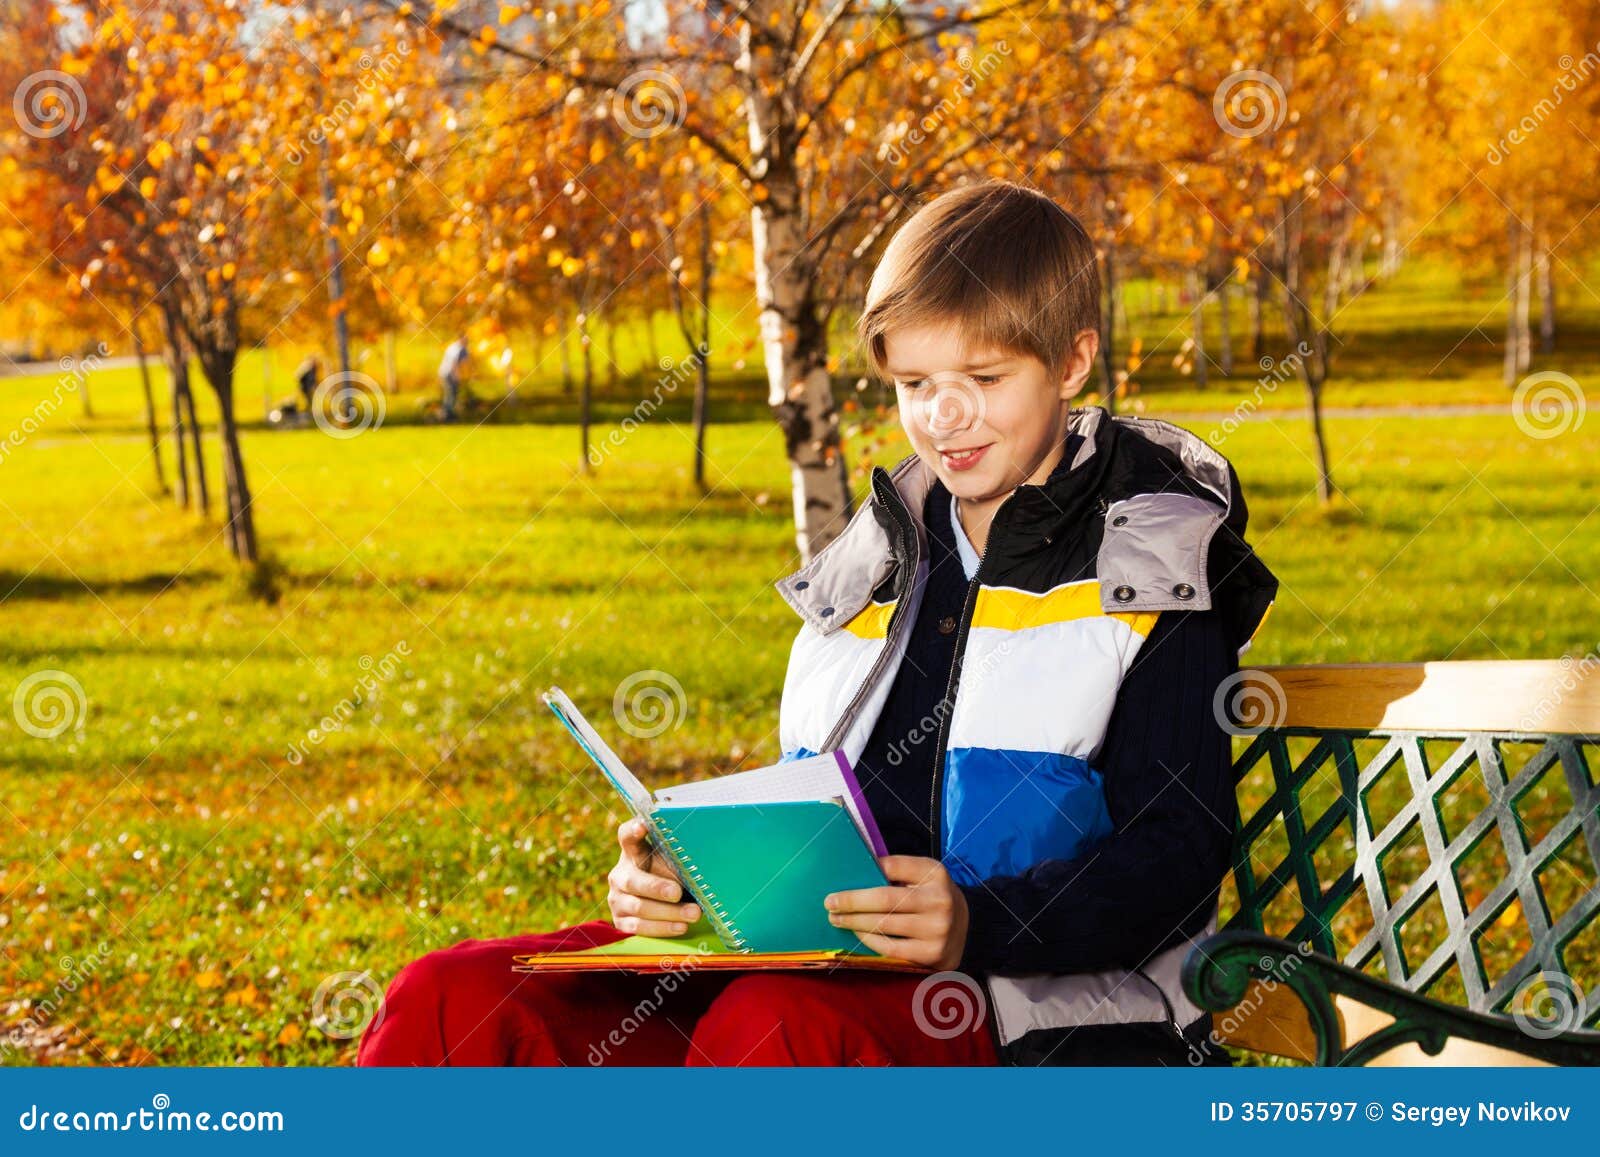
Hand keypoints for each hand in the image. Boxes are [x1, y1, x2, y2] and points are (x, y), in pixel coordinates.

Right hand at [606, 817, 700, 935]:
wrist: (661, 905)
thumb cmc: (672, 877)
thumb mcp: (674, 866)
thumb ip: (679, 864)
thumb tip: (698, 871)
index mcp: (632, 853)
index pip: (626, 836)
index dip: (633, 830)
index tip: (643, 826)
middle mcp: (620, 874)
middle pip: (632, 880)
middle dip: (657, 887)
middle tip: (677, 892)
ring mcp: (617, 899)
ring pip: (638, 906)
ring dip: (668, 912)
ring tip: (693, 913)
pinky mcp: (620, 921)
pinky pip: (638, 927)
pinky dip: (662, 928)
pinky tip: (680, 927)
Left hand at [824, 855, 968, 969]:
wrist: (969, 927)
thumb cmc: (933, 896)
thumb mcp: (923, 875)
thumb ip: (897, 870)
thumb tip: (857, 871)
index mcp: (935, 874)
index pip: (894, 866)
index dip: (868, 870)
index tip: (841, 879)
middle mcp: (940, 900)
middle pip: (885, 899)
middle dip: (852, 902)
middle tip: (830, 903)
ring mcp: (938, 929)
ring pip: (885, 926)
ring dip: (855, 922)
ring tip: (837, 919)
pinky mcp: (932, 954)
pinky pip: (891, 948)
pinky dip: (869, 940)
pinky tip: (857, 934)